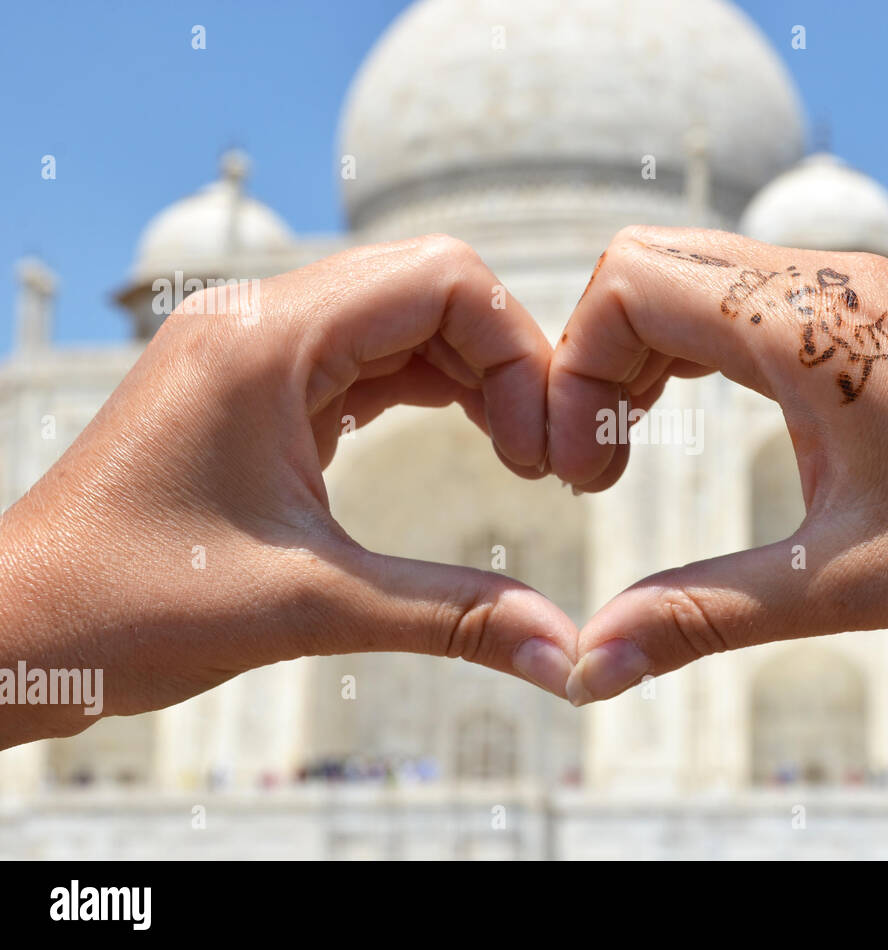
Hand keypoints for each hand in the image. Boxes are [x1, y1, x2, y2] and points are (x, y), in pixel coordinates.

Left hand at [0, 236, 577, 747]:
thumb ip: (451, 615)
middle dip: (510, 364)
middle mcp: (261, 320)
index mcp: (268, 338)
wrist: (13, 633)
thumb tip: (563, 654)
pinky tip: (470, 441)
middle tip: (547, 458)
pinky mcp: (258, 389)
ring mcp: (257, 349)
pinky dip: (433, 392)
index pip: (443, 280)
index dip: (520, 355)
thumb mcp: (307, 605)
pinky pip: (370, 359)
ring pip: (406, 321)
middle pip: (434, 290)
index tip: (544, 453)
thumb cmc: (119, 604)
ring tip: (520, 456)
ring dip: (477, 378)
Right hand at [549, 226, 887, 703]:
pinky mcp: (867, 319)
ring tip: (626, 449)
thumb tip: (589, 667)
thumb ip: (703, 614)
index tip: (582, 471)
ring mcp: (851, 292)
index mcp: (813, 323)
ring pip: (692, 279)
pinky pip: (742, 303)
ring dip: (639, 354)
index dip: (576, 370)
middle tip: (594, 464)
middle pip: (648, 268)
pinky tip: (687, 418)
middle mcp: (828, 282)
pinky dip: (690, 351)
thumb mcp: (843, 585)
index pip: (631, 284)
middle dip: (595, 358)